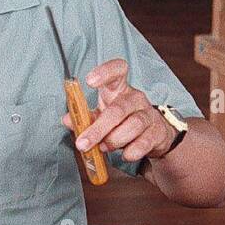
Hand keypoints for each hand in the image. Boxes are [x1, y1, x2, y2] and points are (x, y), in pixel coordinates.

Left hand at [62, 59, 177, 162]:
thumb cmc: (123, 120)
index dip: (105, 72)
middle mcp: (136, 98)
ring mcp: (148, 115)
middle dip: (98, 128)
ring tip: (104, 148)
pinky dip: (132, 151)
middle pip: (118, 109)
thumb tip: (67, 120)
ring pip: (133, 125)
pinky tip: (125, 154)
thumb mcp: (102, 114)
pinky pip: (144, 142)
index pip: (118, 70)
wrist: (153, 134)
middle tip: (83, 143)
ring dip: (114, 140)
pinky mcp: (157, 132)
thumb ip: (85, 117)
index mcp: (119, 89)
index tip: (89, 80)